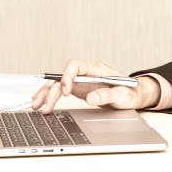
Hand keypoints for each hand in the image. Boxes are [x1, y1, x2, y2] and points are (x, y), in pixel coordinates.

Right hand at [31, 60, 160, 113]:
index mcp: (97, 69)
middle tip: (46, 105)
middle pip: (63, 77)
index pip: (76, 66)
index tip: (66, 91)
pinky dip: (50, 97)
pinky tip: (41, 103)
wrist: (134, 96)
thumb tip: (91, 98)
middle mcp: (86, 73)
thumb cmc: (131, 92)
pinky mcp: (78, 90)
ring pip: (58, 84)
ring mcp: (81, 82)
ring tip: (37, 105)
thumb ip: (107, 95)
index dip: (68, 76)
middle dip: (53, 90)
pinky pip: (60, 91)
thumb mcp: (123, 95)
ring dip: (46, 93)